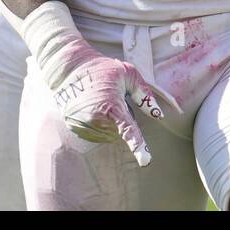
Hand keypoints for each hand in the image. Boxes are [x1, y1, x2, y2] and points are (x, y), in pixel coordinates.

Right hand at [21, 2, 176, 166]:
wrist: (71, 68)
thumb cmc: (103, 69)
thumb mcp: (128, 74)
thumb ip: (144, 95)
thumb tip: (158, 114)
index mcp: (111, 106)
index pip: (128, 130)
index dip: (138, 146)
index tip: (145, 161)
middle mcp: (95, 118)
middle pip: (119, 132)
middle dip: (120, 119)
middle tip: (112, 100)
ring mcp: (83, 125)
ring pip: (107, 135)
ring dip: (109, 123)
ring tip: (100, 102)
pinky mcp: (75, 127)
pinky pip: (95, 134)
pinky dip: (98, 125)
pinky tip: (92, 108)